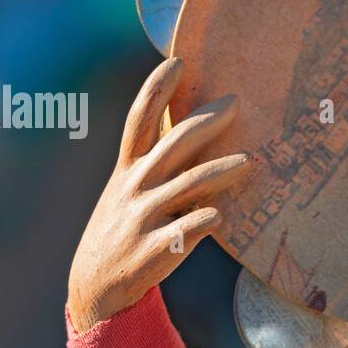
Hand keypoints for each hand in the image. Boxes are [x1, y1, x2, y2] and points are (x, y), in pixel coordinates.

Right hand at [67, 57, 250, 331]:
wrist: (98, 287)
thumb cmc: (123, 230)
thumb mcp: (127, 191)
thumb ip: (156, 164)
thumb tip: (197, 132)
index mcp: (126, 170)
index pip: (139, 119)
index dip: (156, 88)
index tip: (178, 60)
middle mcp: (135, 187)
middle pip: (174, 143)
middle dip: (206, 120)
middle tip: (236, 103)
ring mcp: (146, 217)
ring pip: (191, 183)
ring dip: (222, 170)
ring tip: (250, 162)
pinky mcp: (159, 248)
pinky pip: (194, 227)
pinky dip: (210, 218)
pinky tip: (221, 217)